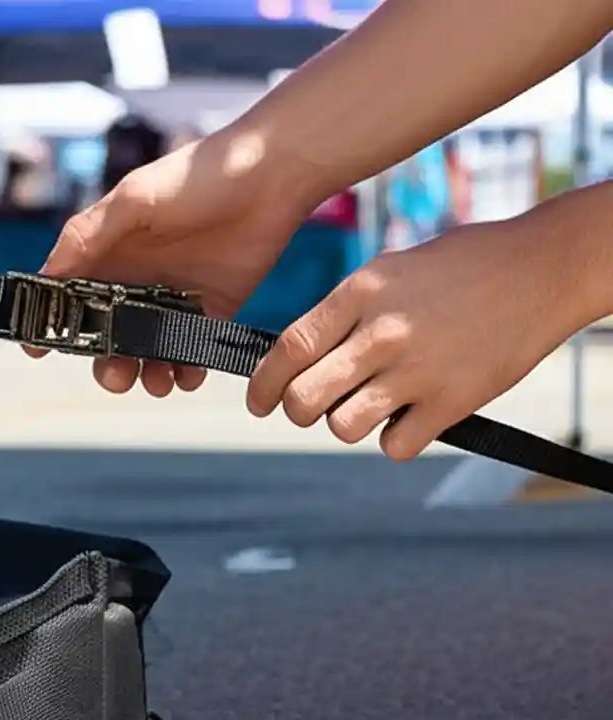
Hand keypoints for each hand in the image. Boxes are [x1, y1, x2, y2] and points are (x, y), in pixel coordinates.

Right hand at [30, 131, 321, 396]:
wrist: (271, 176)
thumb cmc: (198, 174)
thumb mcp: (134, 197)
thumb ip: (89, 235)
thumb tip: (48, 273)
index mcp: (107, 252)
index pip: (66, 294)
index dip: (50, 323)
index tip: (39, 350)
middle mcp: (134, 279)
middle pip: (105, 336)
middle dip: (105, 363)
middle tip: (117, 377)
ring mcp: (171, 297)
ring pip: (146, 350)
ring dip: (145, 373)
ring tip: (157, 381)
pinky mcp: (210, 309)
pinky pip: (190, 350)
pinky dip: (186, 369)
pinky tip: (188, 374)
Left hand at [246, 217, 593, 460]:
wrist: (541, 268)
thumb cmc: (461, 266)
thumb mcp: (388, 271)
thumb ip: (343, 312)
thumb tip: (300, 357)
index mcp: (359, 292)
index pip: (289, 349)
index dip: (264, 384)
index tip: (259, 402)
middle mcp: (381, 332)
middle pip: (305, 398)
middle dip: (298, 411)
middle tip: (311, 409)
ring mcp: (418, 369)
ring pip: (343, 426)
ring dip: (347, 424)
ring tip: (368, 406)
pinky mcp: (454, 400)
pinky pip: (396, 445)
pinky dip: (395, 439)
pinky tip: (408, 418)